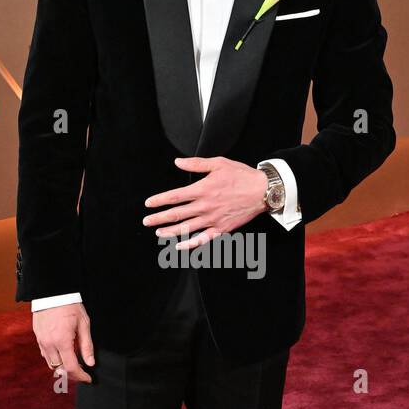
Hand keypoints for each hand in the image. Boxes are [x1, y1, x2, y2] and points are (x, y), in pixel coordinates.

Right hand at [32, 302, 93, 383]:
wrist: (52, 292)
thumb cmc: (70, 305)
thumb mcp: (84, 324)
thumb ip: (87, 346)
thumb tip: (90, 363)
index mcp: (62, 341)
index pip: (71, 368)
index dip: (81, 376)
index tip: (88, 378)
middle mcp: (49, 344)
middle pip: (60, 370)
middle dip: (72, 375)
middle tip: (82, 373)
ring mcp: (41, 342)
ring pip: (51, 364)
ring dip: (62, 368)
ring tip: (74, 365)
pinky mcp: (38, 338)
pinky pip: (45, 355)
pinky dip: (54, 360)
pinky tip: (63, 355)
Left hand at [143, 156, 268, 249]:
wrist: (262, 191)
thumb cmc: (242, 176)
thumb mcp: (218, 163)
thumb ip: (196, 164)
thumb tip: (178, 162)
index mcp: (203, 189)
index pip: (175, 196)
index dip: (159, 201)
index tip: (149, 204)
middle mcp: (205, 206)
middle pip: (177, 214)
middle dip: (159, 218)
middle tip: (146, 221)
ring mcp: (213, 219)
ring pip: (187, 228)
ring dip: (170, 231)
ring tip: (158, 232)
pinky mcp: (222, 228)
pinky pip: (203, 239)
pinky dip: (190, 244)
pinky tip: (180, 246)